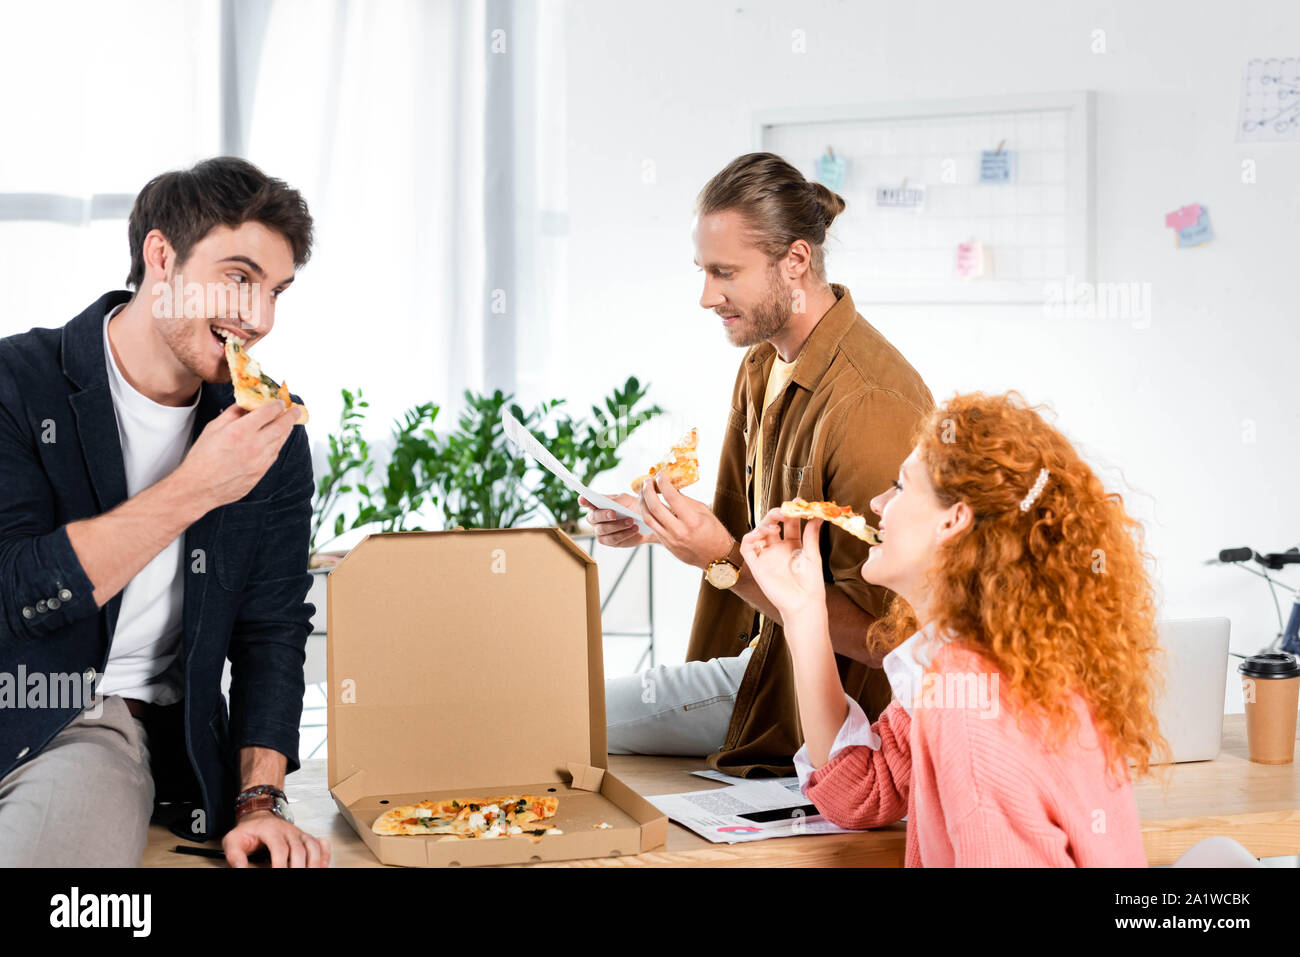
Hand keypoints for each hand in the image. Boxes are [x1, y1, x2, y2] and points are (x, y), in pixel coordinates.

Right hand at [176, 401, 298, 512]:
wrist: (199, 488)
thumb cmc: (201, 459)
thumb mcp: (213, 428)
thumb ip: (232, 414)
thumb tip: (245, 404)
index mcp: (240, 431)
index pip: (268, 412)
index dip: (277, 405)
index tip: (280, 402)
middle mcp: (254, 446)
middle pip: (281, 426)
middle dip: (291, 416)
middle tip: (295, 410)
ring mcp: (260, 461)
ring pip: (280, 441)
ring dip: (286, 430)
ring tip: (287, 423)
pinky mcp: (261, 473)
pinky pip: (274, 455)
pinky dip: (277, 445)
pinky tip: (275, 440)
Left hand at [223, 810, 330, 867]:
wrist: (259, 815)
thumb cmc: (248, 831)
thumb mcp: (233, 840)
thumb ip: (235, 855)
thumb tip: (240, 868)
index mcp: (271, 830)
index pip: (280, 848)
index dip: (280, 865)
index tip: (278, 873)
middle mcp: (288, 830)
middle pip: (299, 850)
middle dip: (299, 867)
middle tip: (295, 876)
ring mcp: (299, 833)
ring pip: (313, 847)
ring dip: (314, 863)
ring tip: (312, 872)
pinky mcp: (306, 837)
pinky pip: (321, 844)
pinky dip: (325, 855)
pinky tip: (323, 866)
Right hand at [578, 493, 659, 547]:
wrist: (645, 520)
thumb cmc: (631, 507)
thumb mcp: (626, 499)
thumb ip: (618, 500)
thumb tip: (612, 504)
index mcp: (596, 505)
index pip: (586, 502)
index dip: (583, 501)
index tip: (582, 499)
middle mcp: (595, 519)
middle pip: (593, 518)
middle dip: (603, 515)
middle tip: (613, 513)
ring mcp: (600, 532)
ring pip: (603, 530)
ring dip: (617, 526)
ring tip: (631, 521)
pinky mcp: (609, 542)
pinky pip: (614, 539)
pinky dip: (625, 533)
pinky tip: (634, 528)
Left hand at [637, 474, 733, 568]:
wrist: (716, 558)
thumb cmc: (714, 533)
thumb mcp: (704, 511)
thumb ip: (685, 500)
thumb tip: (670, 487)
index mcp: (692, 520)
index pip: (671, 496)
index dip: (663, 482)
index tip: (660, 474)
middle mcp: (679, 531)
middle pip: (654, 507)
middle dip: (647, 490)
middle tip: (647, 480)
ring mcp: (670, 539)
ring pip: (648, 518)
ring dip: (643, 502)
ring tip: (643, 492)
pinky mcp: (666, 544)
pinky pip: (652, 527)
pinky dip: (648, 514)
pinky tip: (648, 506)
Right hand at [740, 508, 826, 623]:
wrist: (803, 604)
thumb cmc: (811, 583)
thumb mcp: (812, 555)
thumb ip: (811, 534)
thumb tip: (818, 515)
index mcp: (793, 545)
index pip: (790, 523)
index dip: (792, 511)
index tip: (798, 501)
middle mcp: (778, 548)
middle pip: (772, 524)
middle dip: (776, 514)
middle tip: (784, 510)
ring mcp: (766, 556)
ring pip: (759, 532)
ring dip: (764, 524)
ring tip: (775, 526)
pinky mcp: (756, 565)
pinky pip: (747, 547)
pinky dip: (751, 537)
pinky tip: (761, 534)